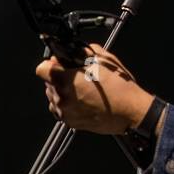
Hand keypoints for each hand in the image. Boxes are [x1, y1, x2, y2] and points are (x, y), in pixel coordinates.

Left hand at [35, 43, 154, 133]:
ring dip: (63, 91)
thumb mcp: (103, 60)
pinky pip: (60, 110)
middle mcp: (62, 98)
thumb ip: (82, 52)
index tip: (60, 63)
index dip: (52, 63)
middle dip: (59, 78)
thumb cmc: (120, 88)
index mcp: (66, 80)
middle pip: (48, 83)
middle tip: (78, 77)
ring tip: (82, 90)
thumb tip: (73, 51)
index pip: (42, 68)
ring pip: (53, 97)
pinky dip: (68, 104)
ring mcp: (65, 112)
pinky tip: (83, 101)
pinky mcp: (71, 122)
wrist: (131, 112)